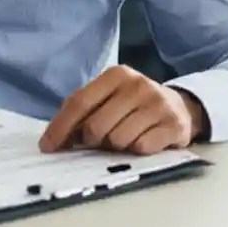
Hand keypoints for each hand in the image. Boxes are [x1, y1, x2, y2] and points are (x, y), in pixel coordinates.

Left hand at [39, 65, 207, 154]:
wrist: (180, 108)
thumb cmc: (134, 107)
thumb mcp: (110, 99)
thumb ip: (84, 113)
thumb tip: (53, 141)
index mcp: (116, 75)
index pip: (79, 102)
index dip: (60, 127)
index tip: (47, 147)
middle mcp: (137, 85)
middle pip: (96, 126)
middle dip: (93, 141)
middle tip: (101, 141)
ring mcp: (157, 104)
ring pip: (118, 140)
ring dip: (117, 147)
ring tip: (126, 138)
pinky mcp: (173, 125)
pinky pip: (141, 148)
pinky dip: (137, 151)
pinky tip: (144, 141)